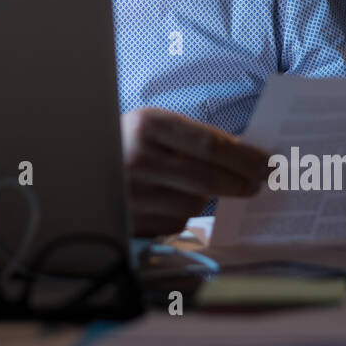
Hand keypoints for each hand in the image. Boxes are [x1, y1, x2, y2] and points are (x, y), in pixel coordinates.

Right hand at [120, 106, 271, 236]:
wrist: (76, 162)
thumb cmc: (128, 142)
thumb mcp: (156, 127)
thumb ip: (196, 139)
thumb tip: (250, 156)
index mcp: (148, 124)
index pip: (212, 144)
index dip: (246, 157)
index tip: (269, 163)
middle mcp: (138, 158)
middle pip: (208, 178)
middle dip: (241, 182)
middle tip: (258, 184)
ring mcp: (132, 192)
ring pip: (194, 203)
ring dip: (205, 198)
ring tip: (197, 186)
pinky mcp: (130, 219)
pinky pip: (174, 221)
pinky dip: (181, 213)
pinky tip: (170, 200)